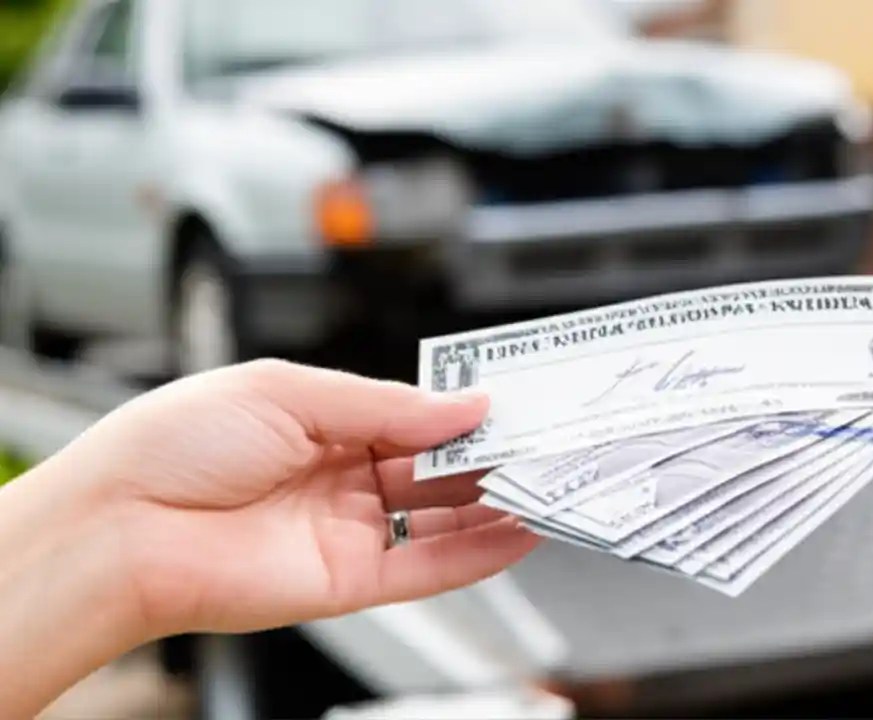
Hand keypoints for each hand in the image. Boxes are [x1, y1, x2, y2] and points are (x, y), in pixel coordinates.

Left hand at [54, 360, 538, 637]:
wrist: (122, 528)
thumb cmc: (175, 445)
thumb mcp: (288, 390)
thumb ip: (386, 405)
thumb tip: (461, 406)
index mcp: (321, 423)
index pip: (411, 417)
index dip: (461, 410)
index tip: (510, 401)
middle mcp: (338, 478)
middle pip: (433, 468)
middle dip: (487, 454)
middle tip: (542, 439)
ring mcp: (346, 532)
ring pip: (440, 519)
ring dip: (494, 503)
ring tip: (546, 482)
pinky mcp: (348, 582)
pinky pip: (426, 570)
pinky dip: (476, 555)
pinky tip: (518, 534)